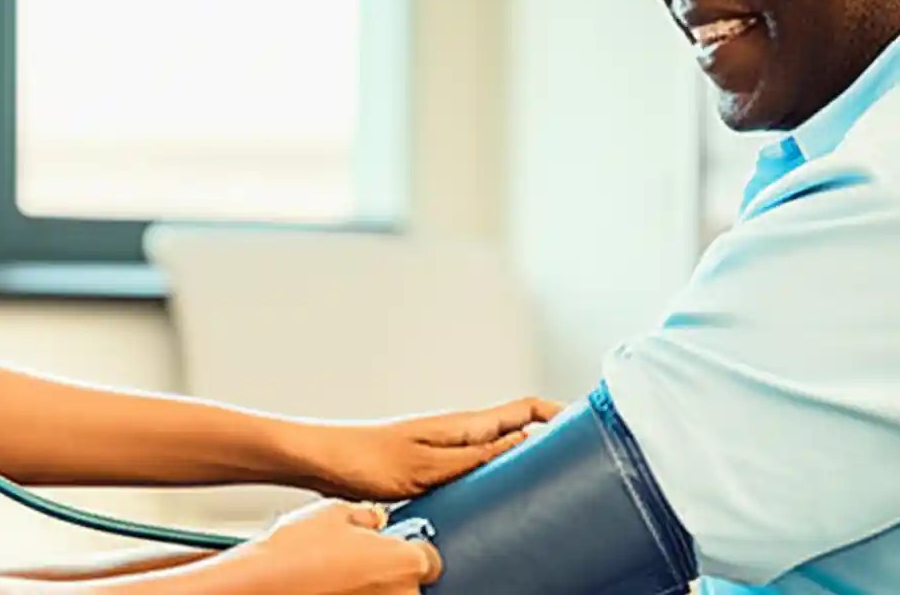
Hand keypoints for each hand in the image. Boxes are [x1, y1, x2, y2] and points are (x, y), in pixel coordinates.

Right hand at [234, 500, 441, 594]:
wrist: (258, 588)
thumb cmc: (291, 554)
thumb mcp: (332, 513)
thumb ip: (365, 517)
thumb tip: (373, 521)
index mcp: (405, 562)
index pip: (429, 559)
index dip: (408, 553)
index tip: (393, 551)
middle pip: (410, 586)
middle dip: (389, 577)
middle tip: (357, 568)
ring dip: (371, 593)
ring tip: (337, 583)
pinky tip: (330, 591)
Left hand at [300, 397, 563, 500]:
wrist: (324, 461)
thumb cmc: (367, 459)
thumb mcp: (430, 465)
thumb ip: (476, 457)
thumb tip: (526, 443)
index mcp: (464, 425)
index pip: (525, 409)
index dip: (560, 413)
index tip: (590, 426)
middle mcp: (459, 432)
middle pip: (518, 431)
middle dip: (549, 444)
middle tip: (576, 469)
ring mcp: (446, 449)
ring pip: (498, 452)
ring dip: (521, 465)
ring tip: (543, 492)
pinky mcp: (431, 466)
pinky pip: (476, 470)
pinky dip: (494, 481)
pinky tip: (495, 504)